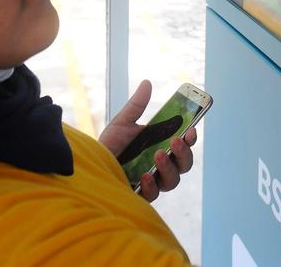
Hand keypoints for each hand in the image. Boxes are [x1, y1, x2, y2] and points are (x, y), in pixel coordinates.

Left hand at [99, 80, 197, 202]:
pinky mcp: (140, 196)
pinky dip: (152, 185)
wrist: (89, 166)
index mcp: (161, 148)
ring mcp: (152, 183)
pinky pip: (154, 194)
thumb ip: (137, 106)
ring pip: (173, 181)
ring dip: (168, 167)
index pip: (183, 145)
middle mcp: (160, 167)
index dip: (191, 138)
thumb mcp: (122, 123)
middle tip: (175, 141)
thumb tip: (147, 83)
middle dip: (184, 153)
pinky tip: (144, 175)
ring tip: (156, 155)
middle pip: (184, 165)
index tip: (191, 129)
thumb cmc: (108, 146)